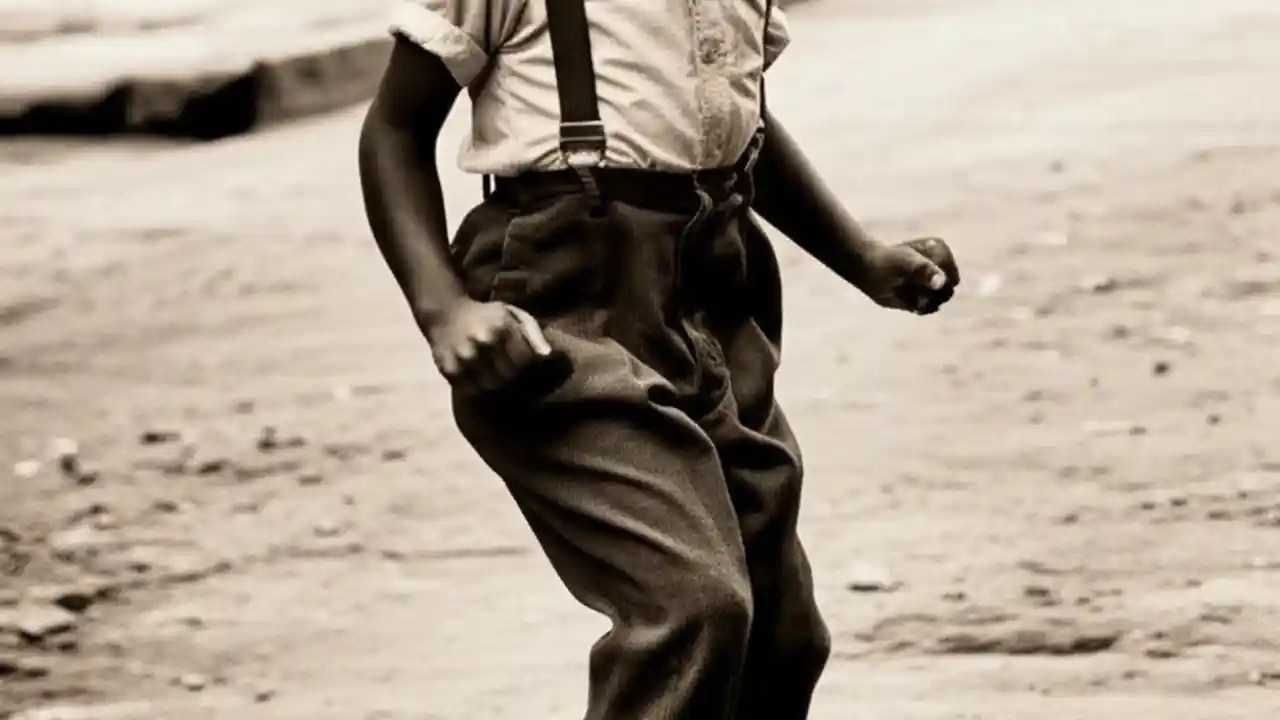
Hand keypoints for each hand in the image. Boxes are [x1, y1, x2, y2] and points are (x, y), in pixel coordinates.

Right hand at [422, 299, 553, 393]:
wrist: (444, 312)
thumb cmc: (485, 315)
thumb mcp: (512, 314)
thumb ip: (533, 332)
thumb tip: (547, 356)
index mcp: (501, 327)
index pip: (525, 360)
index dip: (526, 362)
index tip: (520, 358)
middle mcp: (483, 342)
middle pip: (510, 375)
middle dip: (511, 373)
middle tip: (506, 365)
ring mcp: (465, 358)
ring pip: (491, 386)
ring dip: (494, 381)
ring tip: (491, 370)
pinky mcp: (449, 370)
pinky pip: (471, 390)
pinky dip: (476, 386)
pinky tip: (476, 373)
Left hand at [858, 237, 959, 313]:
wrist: (868, 269)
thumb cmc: (887, 261)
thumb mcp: (905, 262)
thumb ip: (924, 271)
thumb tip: (940, 283)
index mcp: (941, 252)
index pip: (951, 277)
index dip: (933, 282)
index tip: (913, 275)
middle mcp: (941, 267)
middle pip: (947, 292)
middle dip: (928, 294)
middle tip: (907, 284)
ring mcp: (933, 282)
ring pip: (939, 301)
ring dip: (922, 300)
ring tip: (904, 289)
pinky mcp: (924, 295)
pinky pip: (930, 308)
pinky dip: (919, 307)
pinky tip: (905, 299)